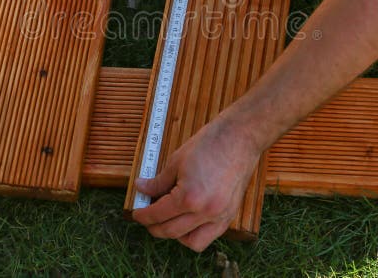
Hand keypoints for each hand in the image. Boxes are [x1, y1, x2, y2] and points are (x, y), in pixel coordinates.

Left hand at [132, 118, 260, 251]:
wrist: (240, 136)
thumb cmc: (209, 144)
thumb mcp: (177, 161)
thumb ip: (158, 181)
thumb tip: (142, 189)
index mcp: (189, 197)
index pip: (158, 215)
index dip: (143, 215)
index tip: (136, 213)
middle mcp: (205, 212)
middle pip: (171, 231)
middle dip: (154, 227)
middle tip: (146, 217)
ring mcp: (220, 216)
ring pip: (192, 242)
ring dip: (176, 236)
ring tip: (167, 221)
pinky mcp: (230, 214)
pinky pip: (210, 236)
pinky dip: (195, 234)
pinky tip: (187, 221)